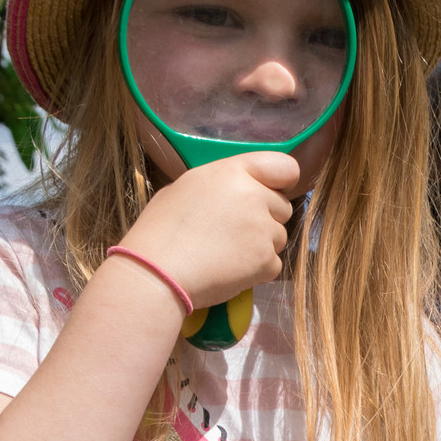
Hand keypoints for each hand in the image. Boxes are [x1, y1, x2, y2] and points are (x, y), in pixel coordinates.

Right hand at [117, 152, 296, 309]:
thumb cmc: (160, 231)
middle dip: (266, 218)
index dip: (280, 181)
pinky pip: (274, 264)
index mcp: (233, 172)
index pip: (285, 167)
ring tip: (226, 252)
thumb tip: (234, 191)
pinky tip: (229, 270)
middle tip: (233, 231)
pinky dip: (257, 270)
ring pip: (279, 237)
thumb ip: (220, 184)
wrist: (156, 274)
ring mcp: (264, 231)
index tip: (271, 191)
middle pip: (282, 207)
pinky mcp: (266, 262)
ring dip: (261, 245)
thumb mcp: (184, 187)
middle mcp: (254, 197)